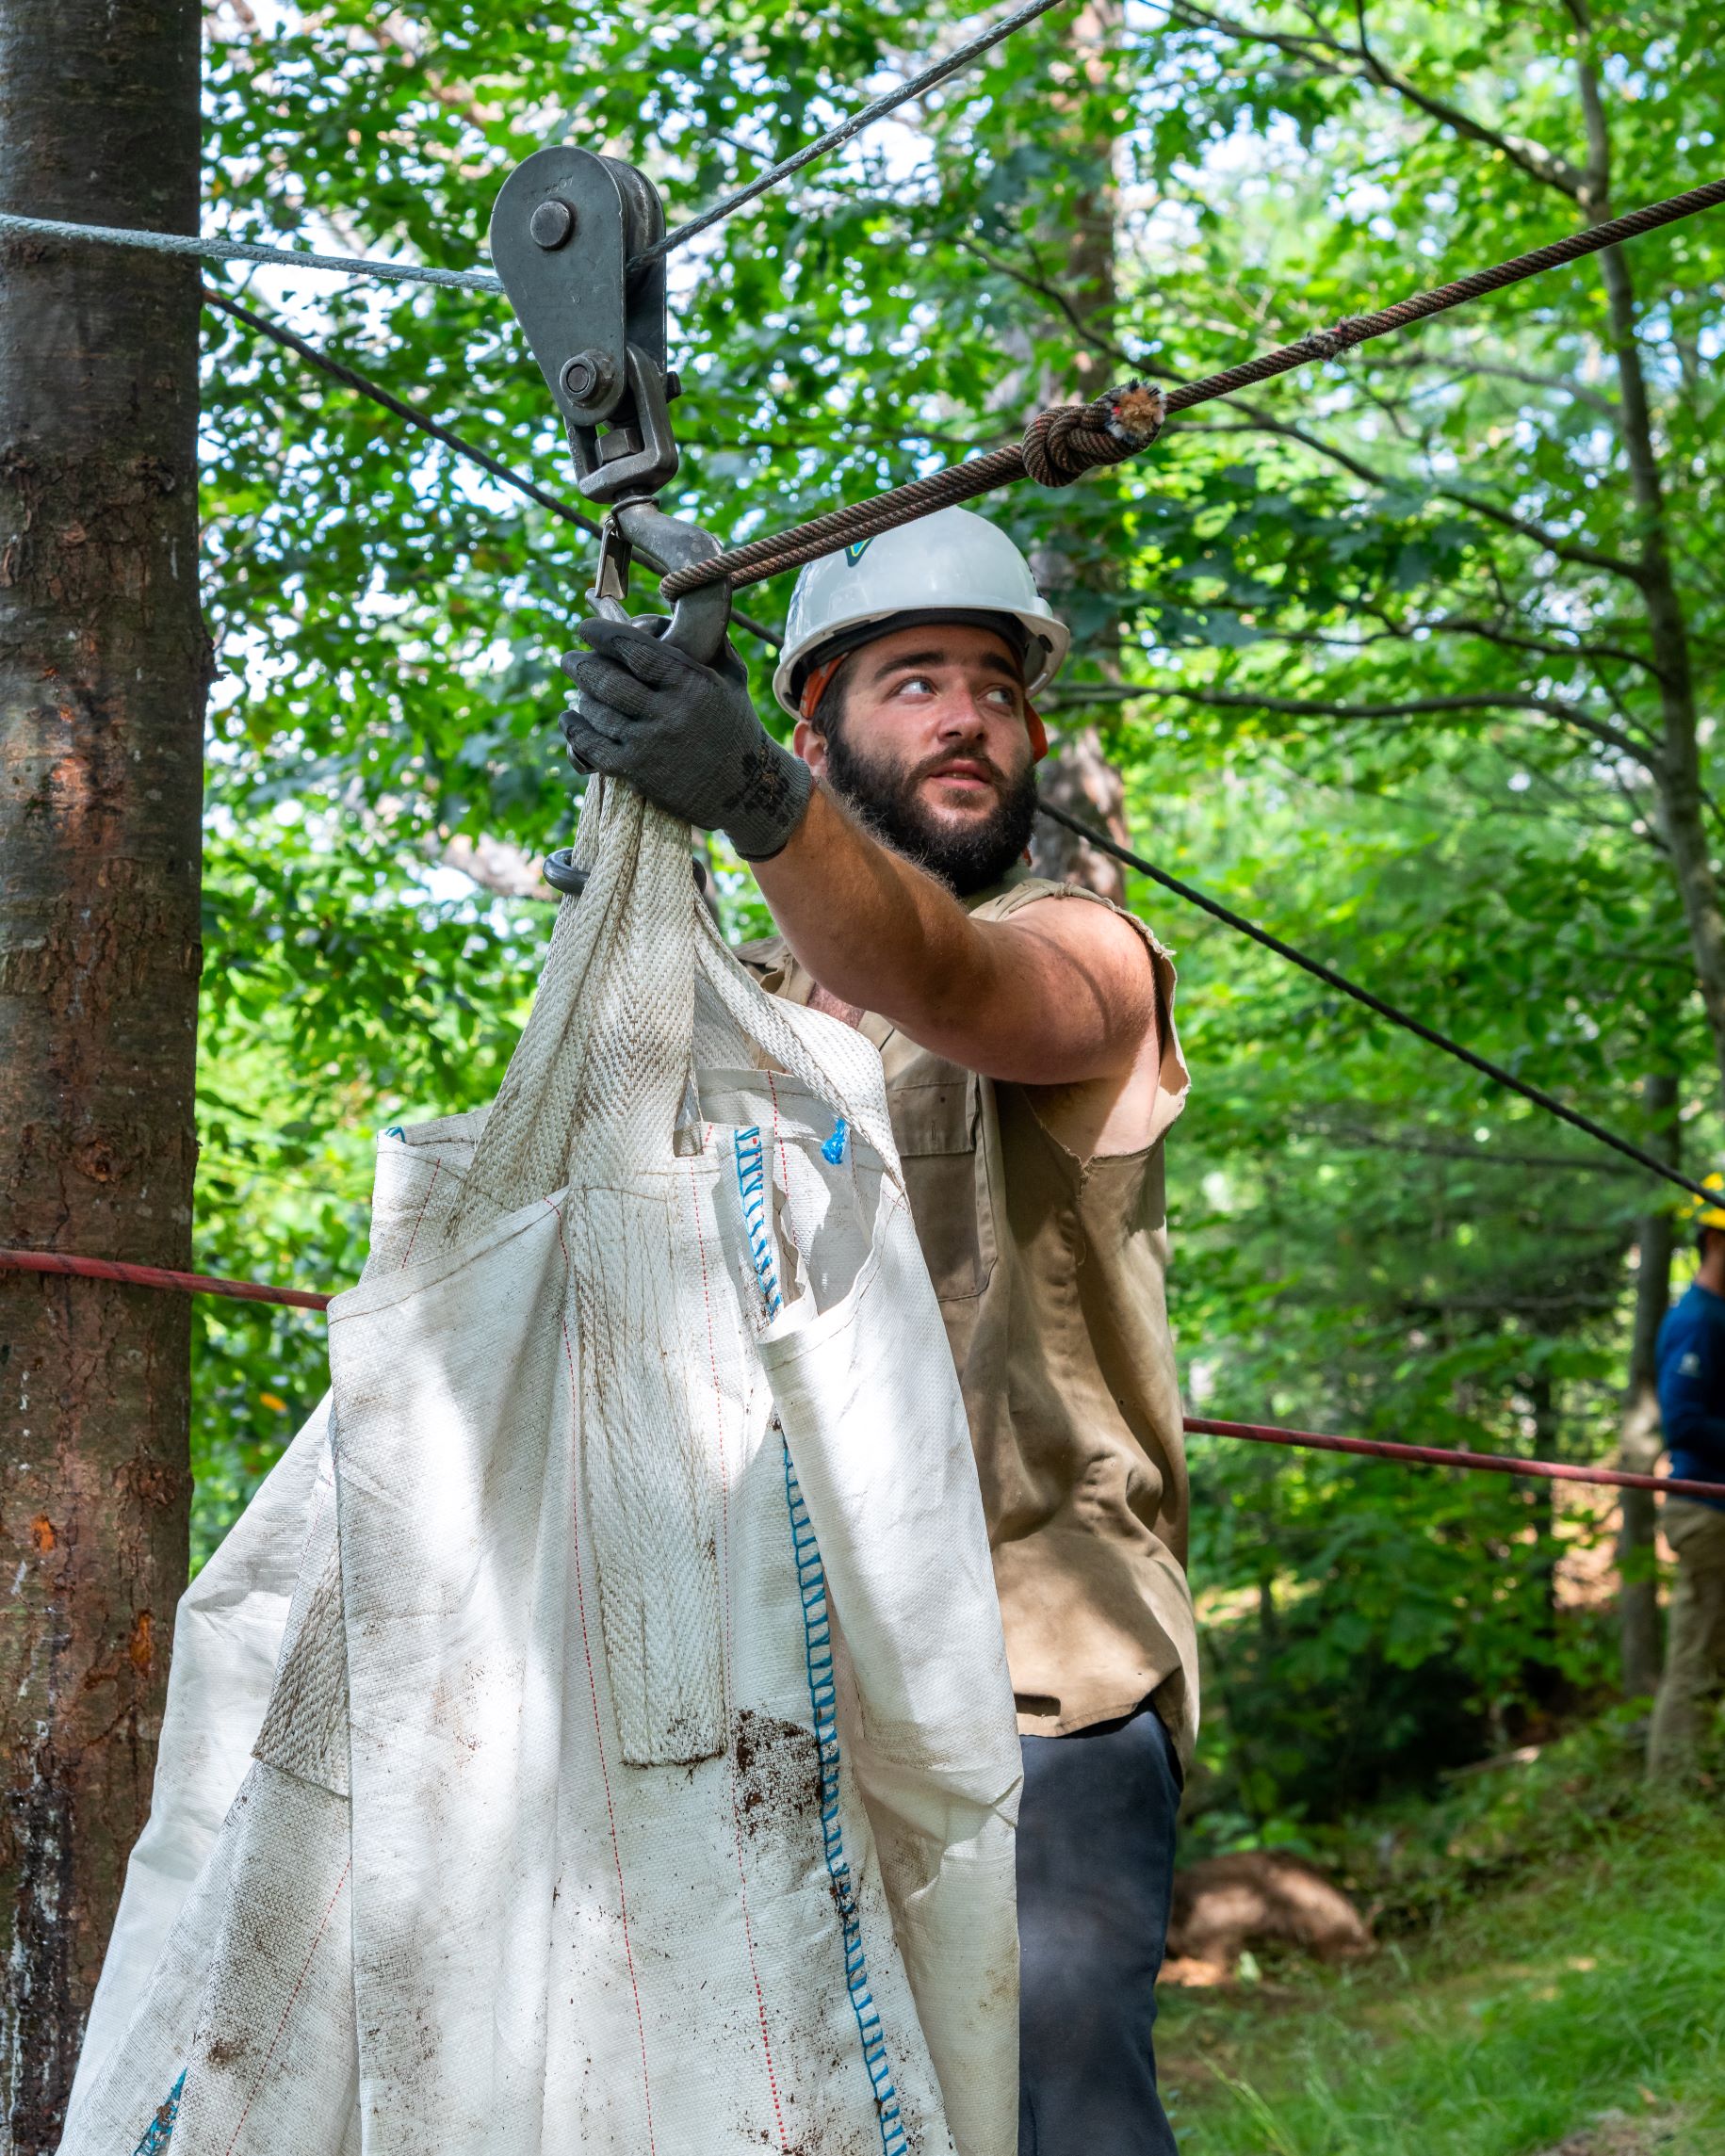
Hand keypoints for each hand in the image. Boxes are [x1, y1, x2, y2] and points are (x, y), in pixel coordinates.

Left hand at [559, 617, 812, 861]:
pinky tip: (570, 720)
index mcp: (692, 682)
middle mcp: (670, 712)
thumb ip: (707, 643)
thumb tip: (668, 616)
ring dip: (581, 697)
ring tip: (578, 688)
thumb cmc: (736, 725)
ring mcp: (651, 744)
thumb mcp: (733, 678)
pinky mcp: (638, 772)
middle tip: (569, 659)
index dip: (603, 635)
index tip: (584, 629)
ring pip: (597, 712)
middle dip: (581, 666)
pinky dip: (576, 730)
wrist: (748, 788)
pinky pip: (593, 746)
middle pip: (608, 681)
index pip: (635, 650)